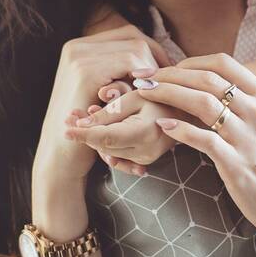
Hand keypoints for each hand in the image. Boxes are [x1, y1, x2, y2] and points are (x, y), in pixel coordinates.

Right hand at [32, 25, 171, 190]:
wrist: (62, 152)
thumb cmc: (88, 127)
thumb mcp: (102, 93)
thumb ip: (118, 74)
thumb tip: (154, 64)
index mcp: (79, 46)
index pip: (127, 34)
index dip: (151, 50)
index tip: (165, 71)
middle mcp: (78, 46)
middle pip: (133, 38)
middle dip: (155, 58)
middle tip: (168, 80)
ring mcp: (80, 57)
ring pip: (135, 50)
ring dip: (151, 71)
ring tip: (158, 90)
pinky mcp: (85, 73)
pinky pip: (129, 64)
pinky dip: (142, 80)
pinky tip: (146, 96)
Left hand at [63, 91, 184, 173]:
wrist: (190, 112)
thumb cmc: (165, 97)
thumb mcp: (136, 97)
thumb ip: (110, 110)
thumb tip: (83, 123)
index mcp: (144, 133)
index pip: (105, 137)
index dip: (83, 134)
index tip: (65, 129)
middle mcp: (145, 151)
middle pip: (104, 146)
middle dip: (86, 132)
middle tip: (71, 116)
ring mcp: (145, 158)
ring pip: (109, 151)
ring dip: (94, 136)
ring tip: (82, 117)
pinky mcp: (144, 160)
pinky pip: (118, 153)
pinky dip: (105, 142)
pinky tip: (96, 128)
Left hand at [133, 53, 255, 240]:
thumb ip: (246, 101)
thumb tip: (210, 83)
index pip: (223, 64)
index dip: (189, 62)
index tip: (166, 68)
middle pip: (207, 80)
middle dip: (170, 75)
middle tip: (144, 78)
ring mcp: (249, 138)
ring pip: (202, 103)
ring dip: (167, 94)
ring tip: (145, 94)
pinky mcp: (237, 164)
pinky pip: (203, 139)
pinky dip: (179, 129)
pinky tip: (162, 125)